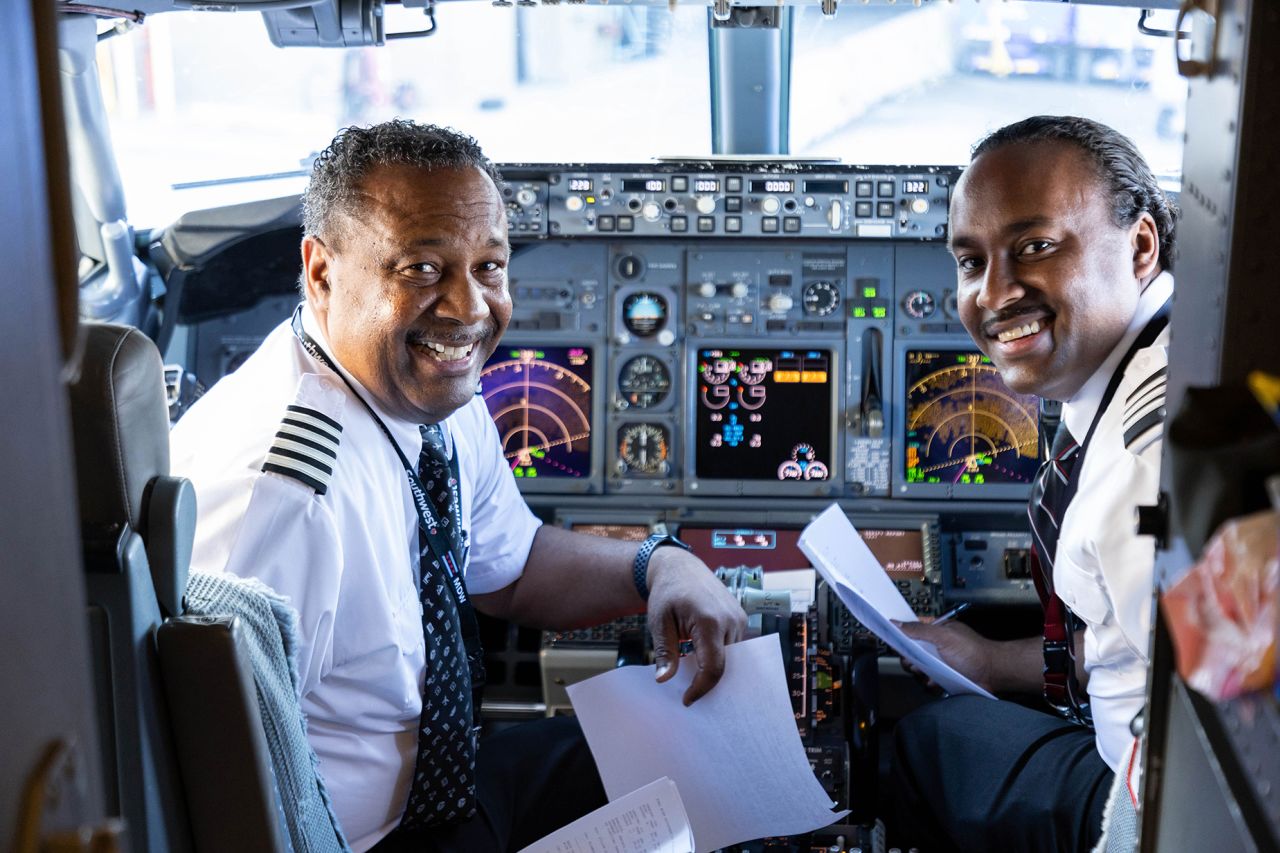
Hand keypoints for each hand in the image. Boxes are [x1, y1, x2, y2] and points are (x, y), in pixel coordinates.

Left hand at [645, 549, 746, 704]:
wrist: (680, 567)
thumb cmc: (667, 592)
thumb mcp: (659, 622)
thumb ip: (664, 652)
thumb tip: (664, 680)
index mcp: (710, 621)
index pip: (713, 667)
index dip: (701, 688)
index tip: (687, 700)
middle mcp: (731, 620)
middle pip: (726, 665)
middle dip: (708, 682)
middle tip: (688, 694)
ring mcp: (739, 619)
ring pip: (732, 658)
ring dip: (715, 669)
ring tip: (694, 678)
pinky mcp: (740, 618)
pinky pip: (734, 647)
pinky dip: (720, 656)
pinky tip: (703, 662)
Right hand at [894, 619, 1000, 692]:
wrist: (993, 673)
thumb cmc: (974, 651)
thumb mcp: (945, 636)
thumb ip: (920, 630)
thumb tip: (897, 623)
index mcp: (935, 631)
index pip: (911, 630)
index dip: (901, 635)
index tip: (893, 641)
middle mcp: (935, 646)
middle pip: (910, 651)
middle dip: (910, 659)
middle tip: (915, 663)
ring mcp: (939, 662)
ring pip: (917, 668)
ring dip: (919, 672)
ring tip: (927, 673)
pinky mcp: (942, 677)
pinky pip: (927, 681)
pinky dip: (929, 683)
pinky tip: (935, 682)